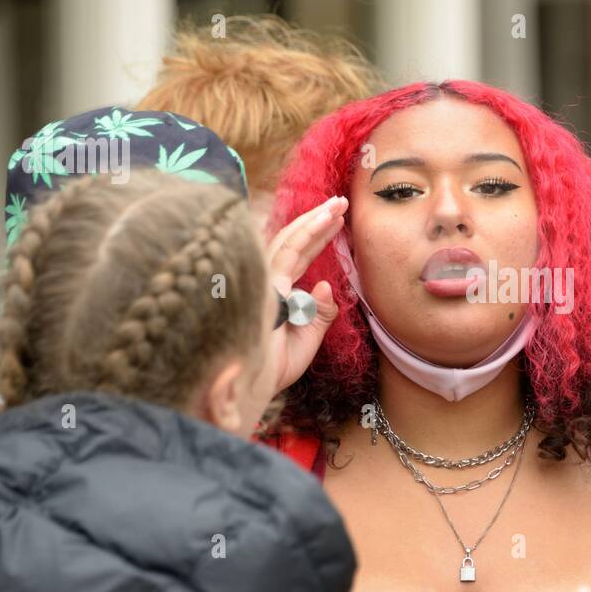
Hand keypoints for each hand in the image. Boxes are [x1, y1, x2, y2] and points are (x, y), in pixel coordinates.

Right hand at [266, 196, 347, 392]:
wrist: (249, 390)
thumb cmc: (272, 368)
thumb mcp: (308, 340)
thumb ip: (320, 315)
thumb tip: (327, 286)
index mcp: (277, 293)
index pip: (296, 257)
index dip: (316, 237)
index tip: (336, 220)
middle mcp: (267, 283)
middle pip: (292, 242)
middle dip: (317, 221)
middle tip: (341, 202)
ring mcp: (263, 283)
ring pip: (288, 242)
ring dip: (314, 221)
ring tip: (338, 205)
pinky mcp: (264, 287)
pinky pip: (287, 255)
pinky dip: (306, 236)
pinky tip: (324, 222)